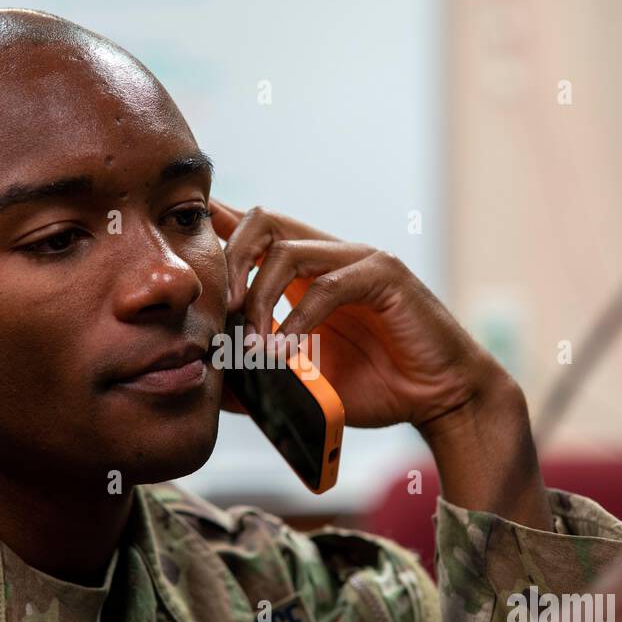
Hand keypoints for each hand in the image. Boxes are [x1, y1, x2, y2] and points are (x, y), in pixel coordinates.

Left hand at [211, 200, 504, 429]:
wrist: (440, 400)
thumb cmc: (378, 387)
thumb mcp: (306, 383)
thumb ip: (263, 376)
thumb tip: (214, 386)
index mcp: (309, 272)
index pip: (255, 234)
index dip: (218, 232)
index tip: (181, 249)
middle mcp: (332, 256)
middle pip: (263, 222)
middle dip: (229, 259)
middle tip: (217, 310)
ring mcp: (360, 261)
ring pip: (288, 251)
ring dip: (258, 298)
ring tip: (251, 344)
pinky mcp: (385, 277)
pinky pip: (329, 286)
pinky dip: (299, 320)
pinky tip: (286, 351)